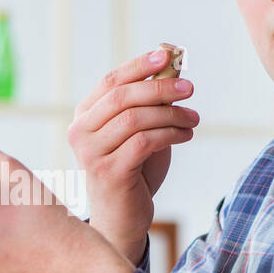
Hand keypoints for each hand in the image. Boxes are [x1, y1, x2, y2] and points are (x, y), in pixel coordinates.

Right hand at [67, 47, 197, 264]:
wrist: (123, 217)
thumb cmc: (134, 170)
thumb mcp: (141, 130)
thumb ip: (150, 102)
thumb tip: (172, 65)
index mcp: (84, 117)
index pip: (111, 82)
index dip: (139, 66)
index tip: (168, 54)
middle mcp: (80, 132)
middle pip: (121, 97)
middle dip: (160, 88)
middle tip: (189, 89)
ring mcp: (91, 153)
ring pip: (135, 119)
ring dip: (171, 114)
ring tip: (193, 119)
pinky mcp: (108, 172)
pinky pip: (144, 142)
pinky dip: (170, 134)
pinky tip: (186, 135)